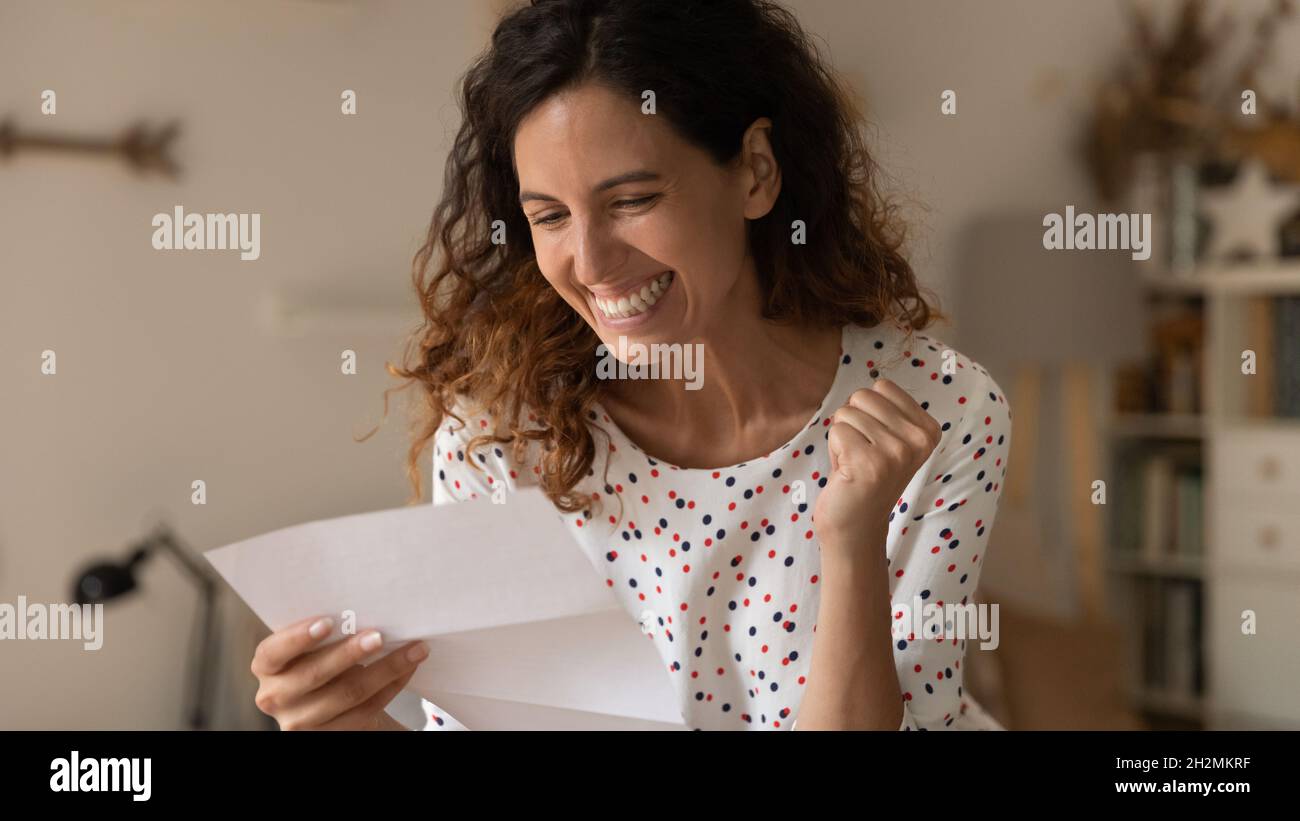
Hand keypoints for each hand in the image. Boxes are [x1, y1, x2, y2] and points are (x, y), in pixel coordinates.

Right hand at [251, 615, 428, 730]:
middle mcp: (275, 697)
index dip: (298, 637)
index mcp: (267, 667)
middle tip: (379, 635)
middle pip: (314, 674)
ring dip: (385, 669)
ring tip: (412, 650)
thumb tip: (362, 607)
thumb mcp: (312, 649)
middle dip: (350, 653)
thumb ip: (324, 633)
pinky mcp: (329, 736)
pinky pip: (365, 711)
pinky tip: (407, 669)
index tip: (329, 621)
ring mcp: (300, 722)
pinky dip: (391, 687)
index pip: (272, 652)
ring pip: (347, 694)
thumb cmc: (323, 662)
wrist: (334, 707)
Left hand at [813, 378, 942, 560]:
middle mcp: (919, 440)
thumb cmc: (863, 474)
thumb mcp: (887, 436)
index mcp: (928, 429)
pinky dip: (833, 450)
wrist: (856, 525)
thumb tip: (872, 384)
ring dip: (842, 438)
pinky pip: (836, 431)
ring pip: (846, 413)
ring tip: (854, 464)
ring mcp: (897, 452)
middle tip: (860, 453)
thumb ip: (884, 408)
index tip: (874, 440)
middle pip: (862, 396)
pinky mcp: (870, 464)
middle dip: (852, 421)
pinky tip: (847, 472)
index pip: (882, 386)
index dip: (867, 411)